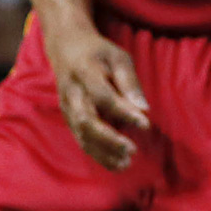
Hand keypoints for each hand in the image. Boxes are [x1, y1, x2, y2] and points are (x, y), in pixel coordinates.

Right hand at [40, 20, 148, 170]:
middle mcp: (72, 92)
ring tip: (125, 163)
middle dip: (109, 139)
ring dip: (103, 152)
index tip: (146, 124)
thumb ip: (130, 82)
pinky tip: (115, 162)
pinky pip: (80, 139)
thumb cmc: (98, 53)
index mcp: (85, 72)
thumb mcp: (118, 57)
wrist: (65, 48)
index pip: (103, 97)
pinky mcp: (67, 118)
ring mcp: (67, 107)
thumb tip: (144, 109)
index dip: (124, 112)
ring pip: (81, 134)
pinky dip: (97, 154)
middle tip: (132, 150)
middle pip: (86, 120)